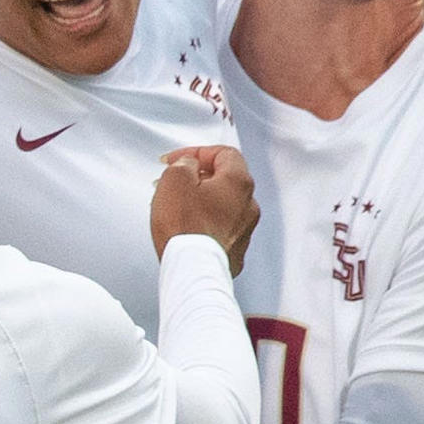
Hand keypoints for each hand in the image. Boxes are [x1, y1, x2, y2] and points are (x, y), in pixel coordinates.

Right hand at [150, 144, 258, 271]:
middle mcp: (248, 205)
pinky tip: (187, 231)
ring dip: (202, 203)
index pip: (223, 153)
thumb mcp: (175, 180)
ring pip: (223, 207)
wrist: (193, 271)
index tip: (178, 160)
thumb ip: (184, 163)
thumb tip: (188, 166)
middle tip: (175, 184)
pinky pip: (221, 230)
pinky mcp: (235, 252)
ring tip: (177, 210)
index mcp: (238, 182)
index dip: (197, 152)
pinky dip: (205, 226)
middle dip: (198, 179)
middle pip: (225, 180)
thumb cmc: (187, 229)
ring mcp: (244, 231)